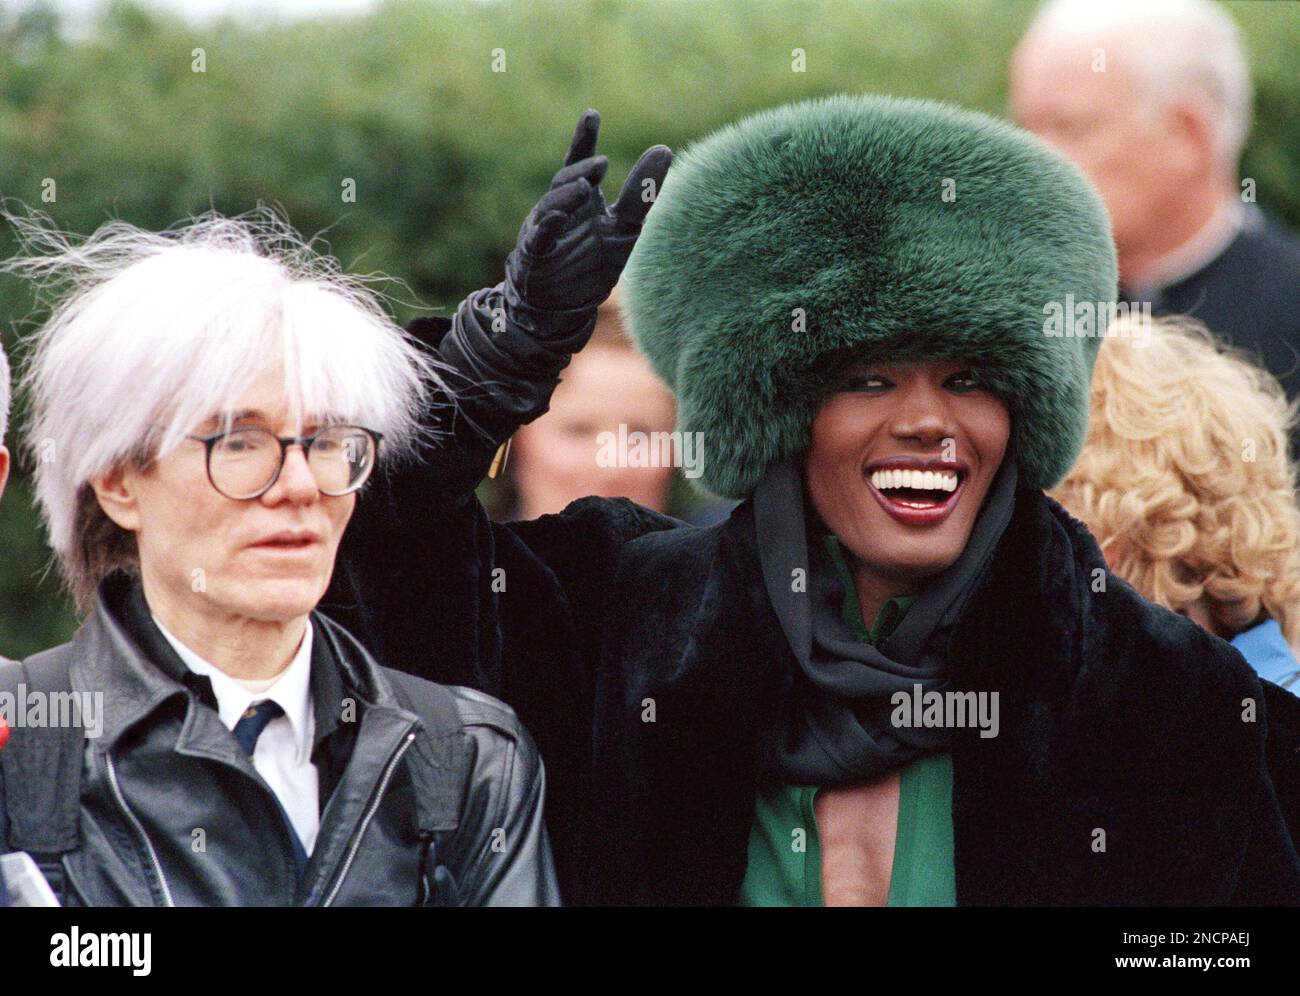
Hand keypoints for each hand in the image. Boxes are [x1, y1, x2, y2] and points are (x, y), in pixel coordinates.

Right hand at [505, 109, 671, 317]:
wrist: (564, 304)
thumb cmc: (593, 261)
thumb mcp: (625, 227)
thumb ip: (640, 193)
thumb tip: (666, 148)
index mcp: (580, 199)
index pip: (579, 163)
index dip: (584, 139)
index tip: (592, 115)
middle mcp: (559, 208)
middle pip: (566, 180)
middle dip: (582, 170)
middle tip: (602, 164)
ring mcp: (545, 229)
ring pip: (551, 205)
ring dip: (567, 195)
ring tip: (584, 186)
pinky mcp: (535, 255)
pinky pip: (539, 238)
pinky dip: (548, 227)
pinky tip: (559, 217)